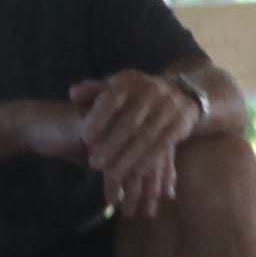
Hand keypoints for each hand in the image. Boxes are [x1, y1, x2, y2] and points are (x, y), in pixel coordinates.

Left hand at [70, 69, 203, 215]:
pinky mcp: (181, 124)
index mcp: (130, 81)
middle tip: (94, 163)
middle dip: (111, 145)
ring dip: (129, 158)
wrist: (182, 92)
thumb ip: (93, 91)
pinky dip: (149, 160)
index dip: (99, 119)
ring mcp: (170, 108)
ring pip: (147, 138)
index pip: (112, 99)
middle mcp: (152, 91)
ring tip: (112, 174)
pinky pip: (164, 146)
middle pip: (130, 123)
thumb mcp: (115, 86)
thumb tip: (73, 94)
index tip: (86, 138)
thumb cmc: (136, 94)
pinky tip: (136, 173)